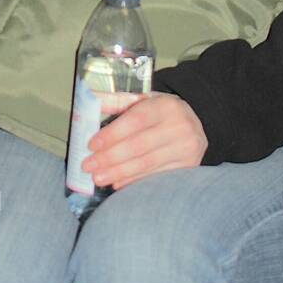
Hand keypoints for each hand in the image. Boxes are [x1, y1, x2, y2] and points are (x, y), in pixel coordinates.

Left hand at [82, 90, 207, 189]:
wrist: (194, 125)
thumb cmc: (161, 113)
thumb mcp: (144, 100)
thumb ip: (117, 101)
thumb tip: (90, 98)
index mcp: (166, 105)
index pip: (136, 120)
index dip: (112, 134)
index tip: (91, 145)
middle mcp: (180, 125)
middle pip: (139, 145)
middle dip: (110, 157)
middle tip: (88, 166)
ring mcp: (186, 148)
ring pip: (146, 164)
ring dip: (118, 173)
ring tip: (98, 178)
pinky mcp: (188, 166)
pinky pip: (155, 176)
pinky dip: (134, 181)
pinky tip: (118, 183)